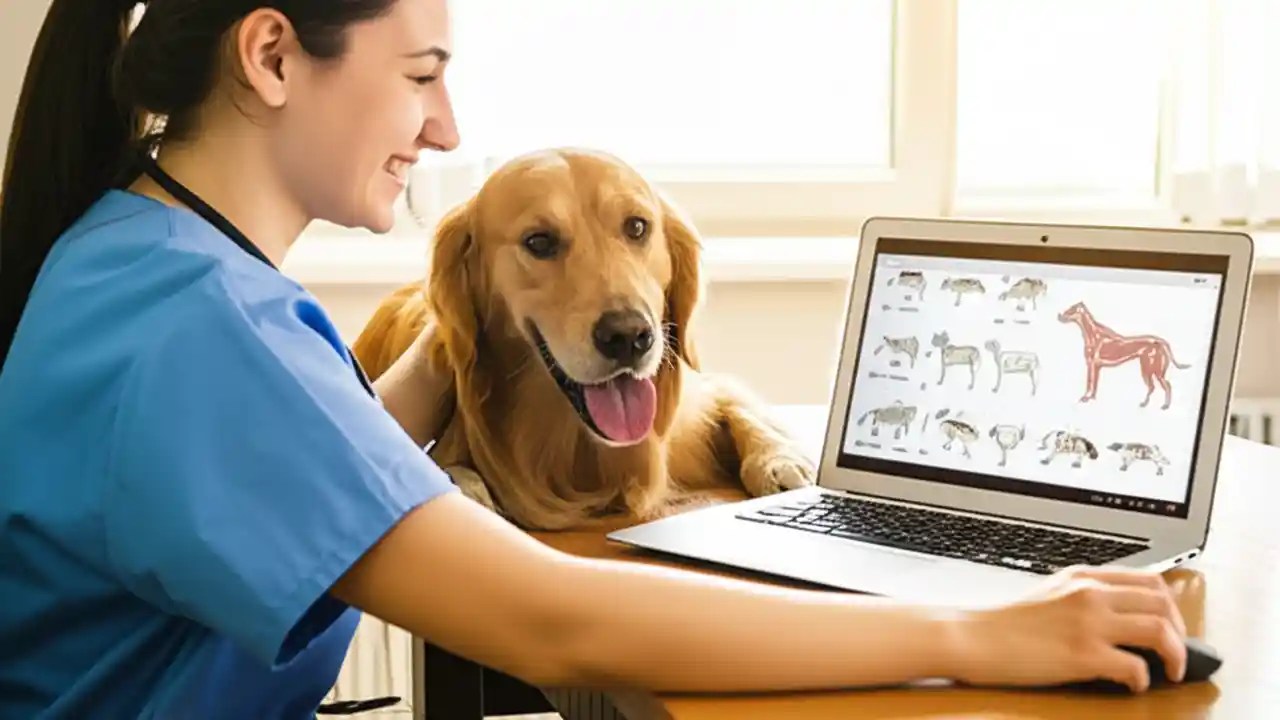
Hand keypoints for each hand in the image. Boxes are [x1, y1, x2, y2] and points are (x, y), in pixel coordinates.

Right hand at [953, 565, 1187, 691]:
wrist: (973, 636)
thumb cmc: (1005, 622)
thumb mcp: (1051, 592)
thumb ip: (1085, 595)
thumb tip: (1121, 614)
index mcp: (1084, 577)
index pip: (1150, 580)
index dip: (1171, 607)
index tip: (1171, 627)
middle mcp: (1091, 594)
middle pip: (1163, 603)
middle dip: (1181, 632)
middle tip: (1176, 654)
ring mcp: (1088, 623)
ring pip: (1160, 631)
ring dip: (1175, 656)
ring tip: (1170, 672)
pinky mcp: (1082, 655)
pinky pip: (1135, 666)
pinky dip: (1143, 680)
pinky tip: (1132, 685)